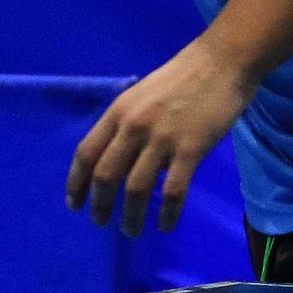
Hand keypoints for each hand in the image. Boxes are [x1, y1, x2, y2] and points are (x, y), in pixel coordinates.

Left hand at [65, 37, 254, 236]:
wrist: (219, 63)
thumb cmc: (179, 78)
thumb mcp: (141, 95)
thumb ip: (126, 124)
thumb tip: (116, 160)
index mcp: (119, 110)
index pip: (86, 152)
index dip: (76, 182)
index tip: (73, 204)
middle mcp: (134, 126)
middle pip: (106, 175)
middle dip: (100, 205)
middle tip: (101, 222)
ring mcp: (162, 139)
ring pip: (136, 190)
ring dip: (130, 218)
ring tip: (131, 230)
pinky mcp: (190, 150)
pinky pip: (173, 193)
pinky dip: (167, 215)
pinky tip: (166, 225)